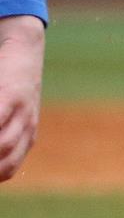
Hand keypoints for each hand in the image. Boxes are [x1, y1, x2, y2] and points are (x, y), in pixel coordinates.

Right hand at [0, 14, 45, 181]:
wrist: (25, 48)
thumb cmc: (8, 82)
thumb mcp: (9, 111)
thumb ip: (3, 129)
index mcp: (26, 135)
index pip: (9, 169)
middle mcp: (27, 127)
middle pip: (4, 161)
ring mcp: (21, 111)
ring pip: (0, 144)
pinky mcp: (9, 93)